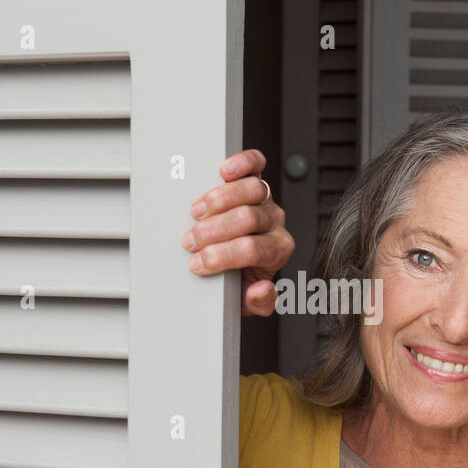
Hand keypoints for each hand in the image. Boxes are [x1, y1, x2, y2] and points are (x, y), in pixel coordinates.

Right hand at [182, 149, 294, 316]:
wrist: (242, 262)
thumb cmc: (242, 277)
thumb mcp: (247, 299)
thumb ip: (258, 303)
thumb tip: (262, 291)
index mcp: (276, 251)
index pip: (251, 249)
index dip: (221, 256)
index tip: (197, 263)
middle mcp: (274, 223)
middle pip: (248, 218)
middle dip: (213, 231)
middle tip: (191, 241)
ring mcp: (266, 200)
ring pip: (252, 189)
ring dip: (219, 199)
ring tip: (197, 212)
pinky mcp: (255, 179)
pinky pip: (255, 165)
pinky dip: (241, 164)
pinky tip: (224, 171)